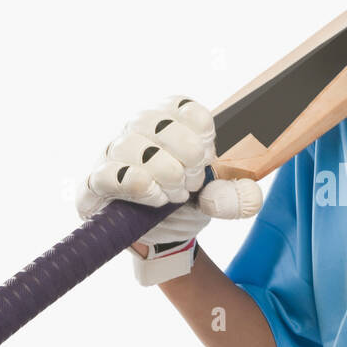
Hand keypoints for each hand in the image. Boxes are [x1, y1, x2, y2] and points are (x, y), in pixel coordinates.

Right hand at [76, 94, 261, 284]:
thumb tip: (250, 196)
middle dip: (188, 159)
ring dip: (166, 175)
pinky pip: (110, 175)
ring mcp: (114, 151)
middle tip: (191, 183)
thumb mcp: (217, 198)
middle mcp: (138, 126)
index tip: (206, 161)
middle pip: (163, 125)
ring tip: (175, 194)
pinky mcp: (96, 180)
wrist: (160, 236)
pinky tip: (156, 198)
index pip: (189, 110)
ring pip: (136, 148)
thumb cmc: (186, 201)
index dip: (204, 138)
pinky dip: (139, 186)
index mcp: (170, 118)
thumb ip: (237, 195)